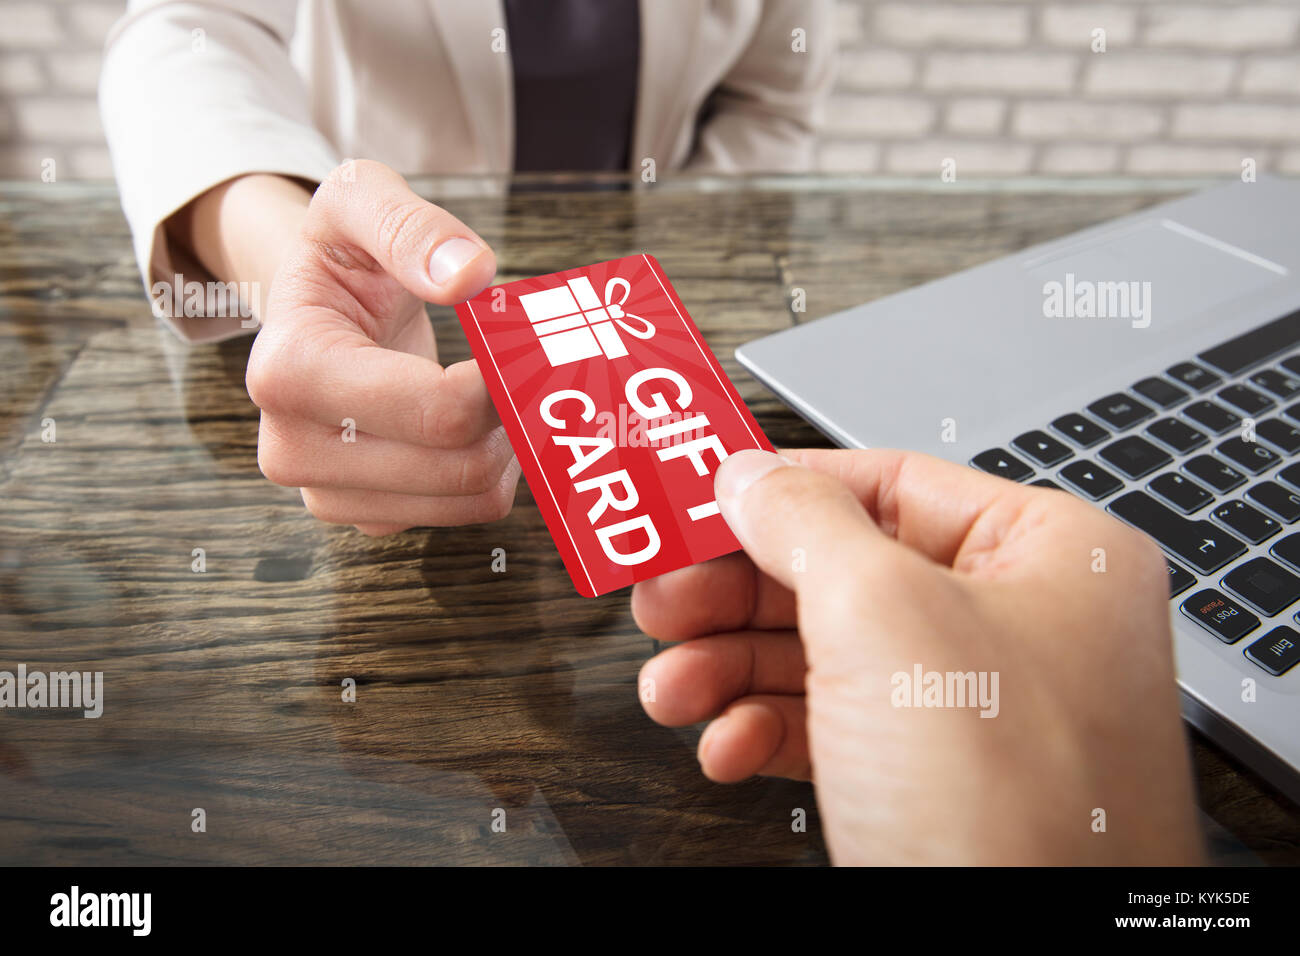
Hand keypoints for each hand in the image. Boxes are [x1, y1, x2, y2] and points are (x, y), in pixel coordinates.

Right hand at [245, 160, 519, 533]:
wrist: (312, 306)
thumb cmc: (340, 253)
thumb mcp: (359, 197)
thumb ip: (410, 225)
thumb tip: (469, 275)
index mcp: (291, 370)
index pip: (439, 411)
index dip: (501, 382)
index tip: (519, 344)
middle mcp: (293, 448)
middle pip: (461, 465)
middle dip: (511, 414)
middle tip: (524, 367)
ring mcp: (327, 493)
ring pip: (470, 500)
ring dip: (507, 448)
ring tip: (498, 391)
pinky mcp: (364, 516)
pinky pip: (461, 514)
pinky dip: (488, 471)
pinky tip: (476, 425)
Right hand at [633, 448, 1203, 864]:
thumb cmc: (1013, 807)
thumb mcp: (884, 620)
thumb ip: (806, 526)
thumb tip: (751, 477)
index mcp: (1047, 557)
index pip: (891, 482)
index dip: (787, 488)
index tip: (703, 501)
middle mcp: (1015, 626)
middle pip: (840, 573)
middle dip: (735, 594)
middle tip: (664, 599)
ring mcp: (970, 712)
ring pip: (821, 656)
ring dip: (730, 669)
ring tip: (675, 685)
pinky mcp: (930, 783)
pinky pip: (829, 729)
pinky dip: (764, 732)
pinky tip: (727, 747)